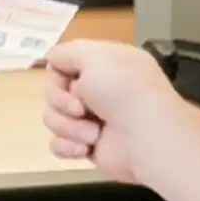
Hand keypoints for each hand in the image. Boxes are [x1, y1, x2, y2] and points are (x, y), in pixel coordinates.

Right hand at [42, 40, 184, 183]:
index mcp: (104, 65)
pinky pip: (59, 144)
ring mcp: (92, 119)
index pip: (62, 64)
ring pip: (53, 118)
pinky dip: (68, 146)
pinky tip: (84, 148)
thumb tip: (53, 60)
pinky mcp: (88, 146)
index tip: (70, 80)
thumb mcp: (94, 55)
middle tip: (81, 108)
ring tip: (92, 134)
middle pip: (53, 92)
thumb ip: (66, 52)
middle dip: (61, 102)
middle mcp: (98, 89)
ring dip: (69, 126)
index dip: (58, 74)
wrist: (146, 138)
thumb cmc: (123, 91)